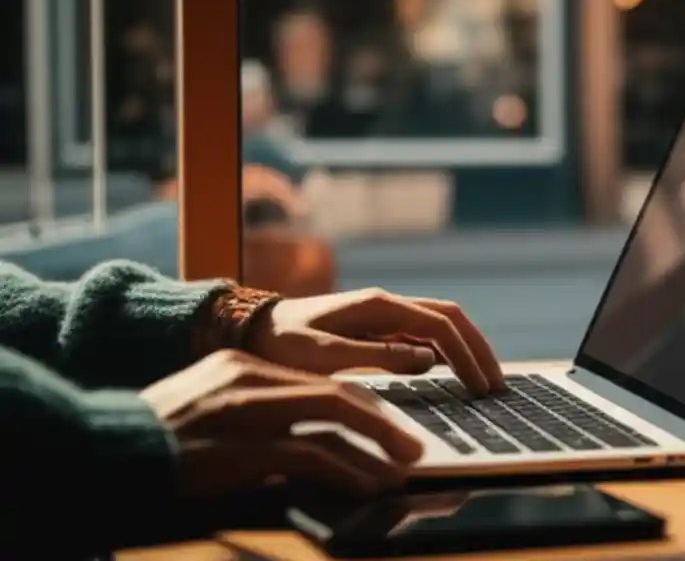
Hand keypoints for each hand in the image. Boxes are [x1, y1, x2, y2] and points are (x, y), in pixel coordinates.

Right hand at [140, 350, 423, 497]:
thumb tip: (308, 443)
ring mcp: (245, 410)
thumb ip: (259, 417)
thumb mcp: (213, 414)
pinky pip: (311, 455)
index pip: (319, 381)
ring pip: (332, 419)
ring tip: (400, 471)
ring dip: (375, 448)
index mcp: (244, 366)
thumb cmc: (157, 442)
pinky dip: (347, 471)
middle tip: (412, 448)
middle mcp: (249, 378)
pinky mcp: (240, 446)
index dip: (363, 406)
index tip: (390, 426)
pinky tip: (367, 487)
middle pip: (336, 394)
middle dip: (381, 423)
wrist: (104, 452)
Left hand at [245, 288, 504, 394]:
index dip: (467, 355)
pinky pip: (424, 336)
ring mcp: (384, 315)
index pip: (440, 326)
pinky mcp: (378, 329)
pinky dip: (447, 354)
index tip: (481, 388)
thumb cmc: (281, 346)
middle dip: (478, 349)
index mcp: (379, 306)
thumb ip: (377, 356)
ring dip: (466, 349)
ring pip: (441, 325)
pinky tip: (453, 376)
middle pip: (451, 318)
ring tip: (483, 382)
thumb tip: (429, 360)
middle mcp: (388, 305)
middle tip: (496, 385)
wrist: (249, 332)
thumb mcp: (324, 356)